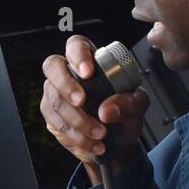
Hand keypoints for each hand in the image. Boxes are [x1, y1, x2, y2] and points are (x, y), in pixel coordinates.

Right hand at [41, 34, 147, 181]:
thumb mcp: (137, 106)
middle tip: (82, 101)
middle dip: (66, 84)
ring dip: (78, 120)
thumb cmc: (124, 114)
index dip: (77, 55)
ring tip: (100, 133)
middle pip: (52, 66)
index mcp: (91, 62)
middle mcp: (68, 73)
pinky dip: (77, 136)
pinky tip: (93, 143)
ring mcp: (56, 93)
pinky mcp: (51, 115)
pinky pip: (57, 123)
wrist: (116, 143)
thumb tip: (107, 109)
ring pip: (55, 100)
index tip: (87, 72)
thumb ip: (130, 103)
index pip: (76, 45)